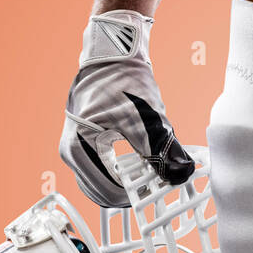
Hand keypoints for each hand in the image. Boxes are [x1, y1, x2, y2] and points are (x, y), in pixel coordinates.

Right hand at [59, 9, 195, 207]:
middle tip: (157, 189)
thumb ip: (164, 149)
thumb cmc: (124, 81)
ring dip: (124, 187)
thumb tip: (182, 172)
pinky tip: (139, 170)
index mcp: (79, 147)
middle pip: (102, 192)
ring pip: (99, 184)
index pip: (108, 190)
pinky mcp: (81, 144)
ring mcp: (73, 148)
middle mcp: (70, 151)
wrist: (112, 55)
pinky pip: (98, 171)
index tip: (160, 192)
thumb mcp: (148, 117)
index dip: (137, 196)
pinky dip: (118, 176)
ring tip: (151, 179)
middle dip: (130, 194)